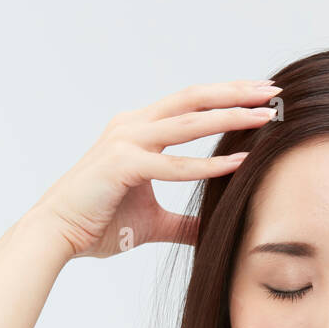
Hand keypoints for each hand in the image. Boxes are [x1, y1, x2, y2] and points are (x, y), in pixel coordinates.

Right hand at [30, 80, 281, 258]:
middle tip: (273, 92)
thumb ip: (185, 222)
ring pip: (188, 122)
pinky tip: (240, 162)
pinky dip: (208, 164)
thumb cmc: (97, 223)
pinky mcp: (121, 164)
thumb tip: (212, 231)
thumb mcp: (153, 222)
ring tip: (265, 116)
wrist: (55, 234)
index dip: (227, 96)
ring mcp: (125, 141)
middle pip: (193, 98)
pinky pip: (173, 164)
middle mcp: (132, 125)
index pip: (190, 103)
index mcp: (138, 129)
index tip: (261, 97)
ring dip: (230, 117)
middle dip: (236, 92)